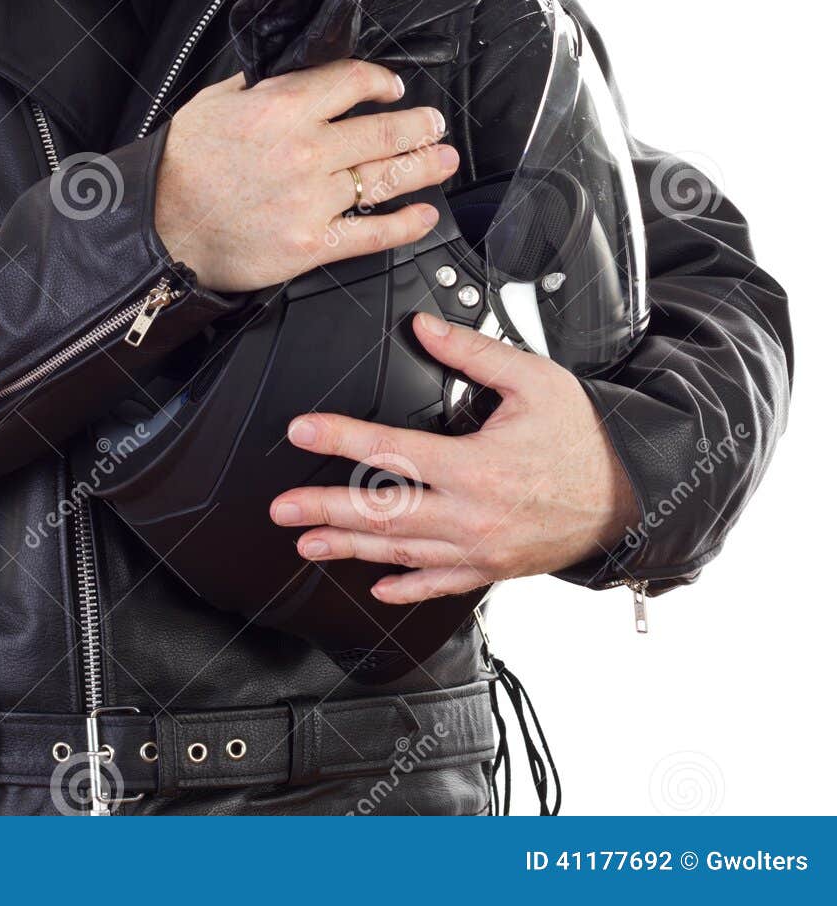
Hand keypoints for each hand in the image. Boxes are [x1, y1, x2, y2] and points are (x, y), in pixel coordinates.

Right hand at [153, 59, 459, 292]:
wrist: (158, 228)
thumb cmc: (180, 167)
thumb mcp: (213, 104)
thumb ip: (258, 85)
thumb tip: (289, 70)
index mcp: (281, 109)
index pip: (351, 82)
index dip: (382, 81)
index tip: (393, 87)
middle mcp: (304, 151)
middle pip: (383, 131)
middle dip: (419, 125)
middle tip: (434, 123)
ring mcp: (311, 199)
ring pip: (385, 178)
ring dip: (424, 166)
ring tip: (443, 158)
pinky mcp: (311, 244)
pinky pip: (371, 233)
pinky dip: (405, 225)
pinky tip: (423, 215)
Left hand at [268, 308, 639, 601]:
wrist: (633, 495)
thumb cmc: (587, 437)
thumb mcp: (535, 381)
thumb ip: (474, 353)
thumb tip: (427, 327)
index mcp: (478, 467)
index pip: (392, 451)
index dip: (340, 438)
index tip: (302, 430)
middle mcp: (473, 516)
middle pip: (383, 514)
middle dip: (325, 510)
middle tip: (282, 507)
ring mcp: (482, 549)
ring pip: (402, 553)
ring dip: (349, 548)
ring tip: (307, 542)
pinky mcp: (494, 568)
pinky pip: (442, 585)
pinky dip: (406, 587)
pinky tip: (376, 587)